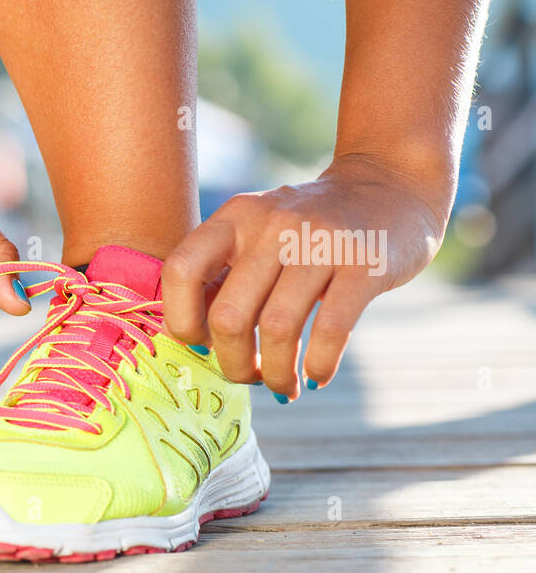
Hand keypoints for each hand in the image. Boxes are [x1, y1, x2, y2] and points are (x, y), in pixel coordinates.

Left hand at [162, 155, 447, 399]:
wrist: (390, 185)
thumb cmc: (308, 231)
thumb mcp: (258, 232)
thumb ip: (225, 275)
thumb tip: (192, 342)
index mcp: (235, 217)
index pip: (181, 271)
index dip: (182, 320)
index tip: (202, 344)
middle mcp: (273, 225)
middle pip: (229, 315)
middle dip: (232, 363)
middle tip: (246, 376)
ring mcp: (320, 242)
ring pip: (277, 328)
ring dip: (276, 373)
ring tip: (282, 386)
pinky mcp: (365, 264)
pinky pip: (331, 330)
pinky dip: (318, 366)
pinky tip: (315, 377)